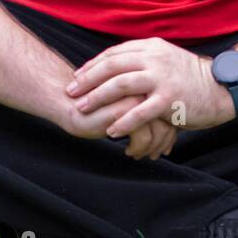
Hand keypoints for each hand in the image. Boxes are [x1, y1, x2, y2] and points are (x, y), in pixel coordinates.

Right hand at [59, 90, 175, 159]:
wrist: (67, 102)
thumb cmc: (96, 108)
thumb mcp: (126, 111)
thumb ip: (144, 115)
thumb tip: (169, 138)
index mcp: (147, 82)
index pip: (170, 109)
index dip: (169, 131)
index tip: (164, 147)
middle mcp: (145, 86)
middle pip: (169, 120)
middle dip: (163, 142)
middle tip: (156, 156)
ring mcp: (136, 95)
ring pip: (159, 130)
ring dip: (151, 148)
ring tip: (140, 155)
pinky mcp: (125, 108)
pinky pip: (143, 136)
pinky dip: (138, 148)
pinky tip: (128, 152)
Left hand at [66, 38, 233, 136]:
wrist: (221, 88)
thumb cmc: (190, 78)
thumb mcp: (166, 59)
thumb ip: (143, 60)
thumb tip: (117, 66)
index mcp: (151, 48)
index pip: (114, 53)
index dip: (92, 65)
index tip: (77, 76)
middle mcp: (154, 59)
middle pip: (111, 66)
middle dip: (87, 80)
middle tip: (71, 92)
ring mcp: (162, 78)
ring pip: (120, 85)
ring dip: (97, 98)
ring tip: (82, 110)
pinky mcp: (169, 99)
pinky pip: (140, 111)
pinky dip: (122, 121)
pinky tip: (110, 131)